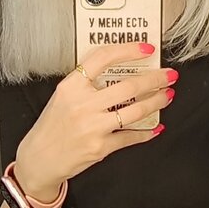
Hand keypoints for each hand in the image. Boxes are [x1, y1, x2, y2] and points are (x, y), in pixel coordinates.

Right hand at [14, 41, 176, 196]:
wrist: (39, 159)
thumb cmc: (52, 126)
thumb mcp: (63, 96)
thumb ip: (86, 83)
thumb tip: (122, 72)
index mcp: (71, 86)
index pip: (103, 58)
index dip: (128, 50)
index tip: (146, 48)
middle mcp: (83, 104)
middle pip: (129, 86)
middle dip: (155, 79)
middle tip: (169, 75)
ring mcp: (93, 126)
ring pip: (136, 110)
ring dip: (157, 102)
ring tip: (167, 95)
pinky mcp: (101, 147)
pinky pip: (131, 136)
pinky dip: (147, 132)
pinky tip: (156, 127)